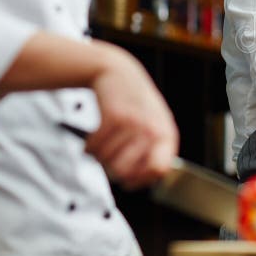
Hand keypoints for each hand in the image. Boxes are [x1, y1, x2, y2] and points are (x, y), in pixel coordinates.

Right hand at [85, 43, 178, 188]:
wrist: (119, 73)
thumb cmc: (135, 105)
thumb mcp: (153, 126)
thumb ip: (152, 151)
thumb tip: (135, 182)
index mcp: (166, 135)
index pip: (159, 170)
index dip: (140, 180)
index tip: (127, 181)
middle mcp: (153, 130)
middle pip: (125, 171)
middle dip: (111, 170)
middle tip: (107, 160)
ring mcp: (135, 123)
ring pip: (106, 159)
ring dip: (98, 156)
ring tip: (101, 144)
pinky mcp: (114, 116)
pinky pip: (94, 146)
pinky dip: (88, 147)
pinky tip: (91, 140)